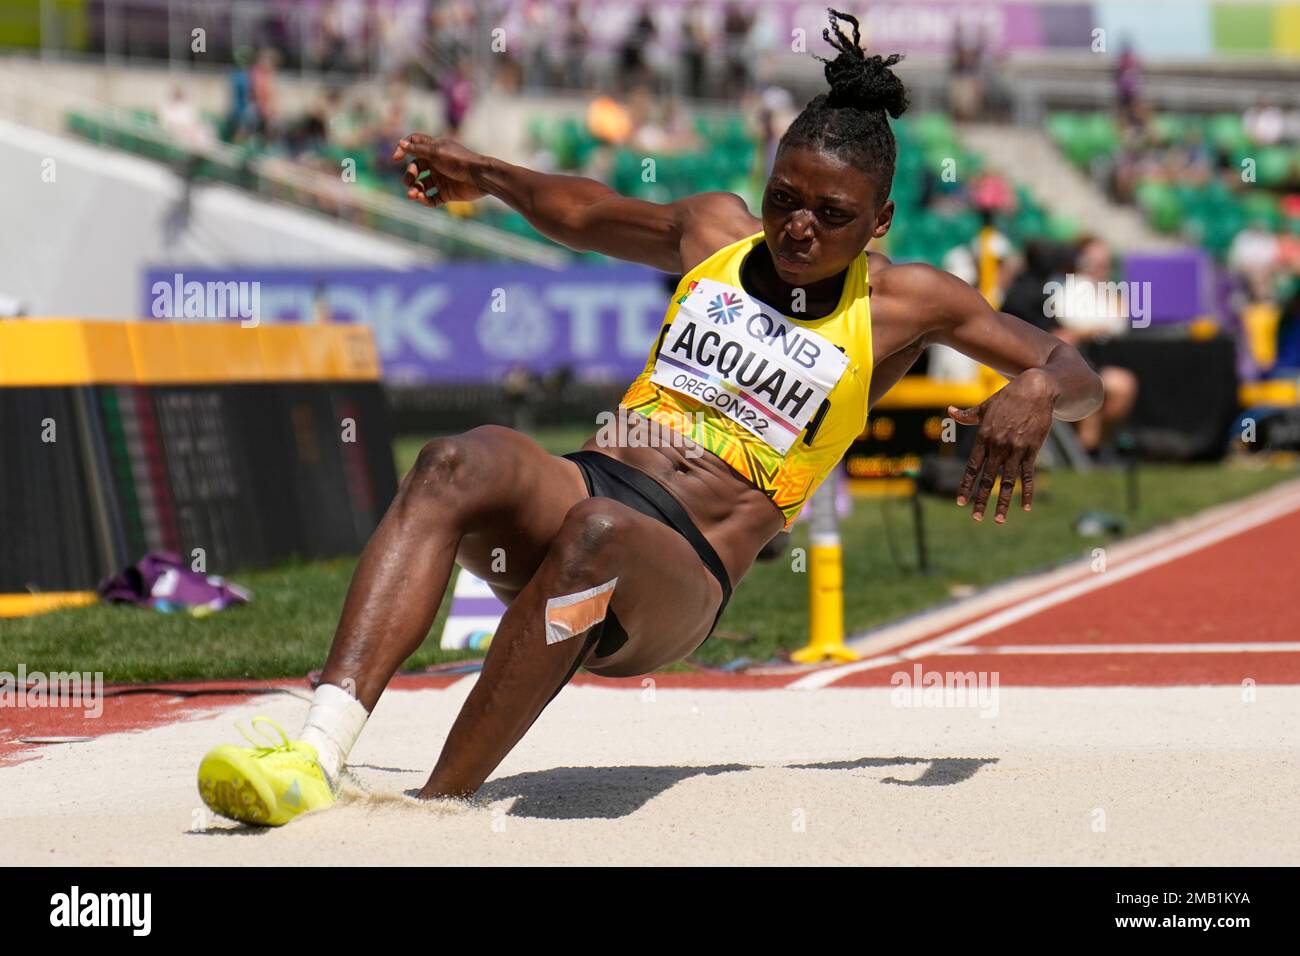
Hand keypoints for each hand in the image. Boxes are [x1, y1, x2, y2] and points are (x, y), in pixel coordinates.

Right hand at [391, 133, 486, 207]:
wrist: (480, 177)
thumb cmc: (459, 161)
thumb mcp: (436, 153)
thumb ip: (418, 150)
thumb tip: (400, 143)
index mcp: (434, 150)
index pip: (414, 145)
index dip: (403, 149)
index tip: (396, 159)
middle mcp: (436, 164)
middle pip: (416, 169)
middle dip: (410, 176)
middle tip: (408, 183)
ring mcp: (441, 179)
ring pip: (422, 186)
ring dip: (415, 190)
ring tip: (412, 195)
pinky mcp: (446, 193)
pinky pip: (431, 198)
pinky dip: (425, 200)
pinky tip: (422, 199)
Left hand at [949, 369, 1057, 523]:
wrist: (1036, 389)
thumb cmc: (1009, 397)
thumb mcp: (985, 405)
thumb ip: (967, 415)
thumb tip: (949, 411)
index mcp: (984, 438)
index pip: (972, 468)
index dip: (966, 486)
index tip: (960, 502)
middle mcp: (998, 446)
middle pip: (987, 479)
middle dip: (981, 500)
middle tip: (976, 518)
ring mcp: (1015, 449)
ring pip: (1007, 482)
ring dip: (1002, 502)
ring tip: (998, 520)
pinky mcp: (1032, 450)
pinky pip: (1028, 475)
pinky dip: (1027, 492)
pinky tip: (1026, 507)